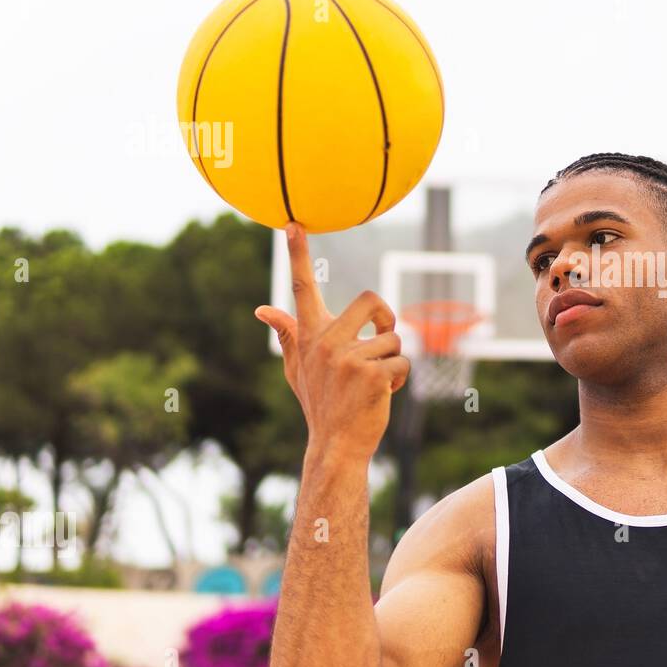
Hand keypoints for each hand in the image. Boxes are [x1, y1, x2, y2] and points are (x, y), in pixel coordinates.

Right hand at [255, 223, 410, 461]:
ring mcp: (347, 358)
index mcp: (310, 335)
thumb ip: (289, 336)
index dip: (298, 254)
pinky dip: (401, 381)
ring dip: (393, 362)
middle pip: (373, 301)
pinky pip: (403, 363)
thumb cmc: (320, 403)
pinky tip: (384, 395)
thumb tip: (263, 310)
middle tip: (383, 340)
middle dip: (387, 320)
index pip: (303, 287)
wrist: (336, 444)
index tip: (294, 222)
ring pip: (394, 340)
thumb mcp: (298, 369)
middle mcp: (325, 342)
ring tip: (375, 383)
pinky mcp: (370, 375)